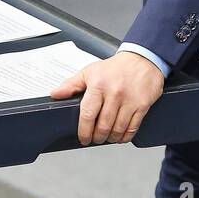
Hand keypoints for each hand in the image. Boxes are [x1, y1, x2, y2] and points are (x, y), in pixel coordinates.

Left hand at [50, 50, 165, 145]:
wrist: (142, 59)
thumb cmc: (115, 67)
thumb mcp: (90, 72)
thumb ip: (71, 85)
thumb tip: (56, 94)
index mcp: (98, 85)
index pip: (87, 114)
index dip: (84, 131)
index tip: (83, 137)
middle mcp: (114, 93)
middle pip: (103, 126)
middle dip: (97, 137)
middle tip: (95, 138)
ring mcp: (129, 100)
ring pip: (117, 129)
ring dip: (111, 138)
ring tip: (107, 137)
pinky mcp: (142, 105)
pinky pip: (133, 128)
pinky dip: (125, 136)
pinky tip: (120, 135)